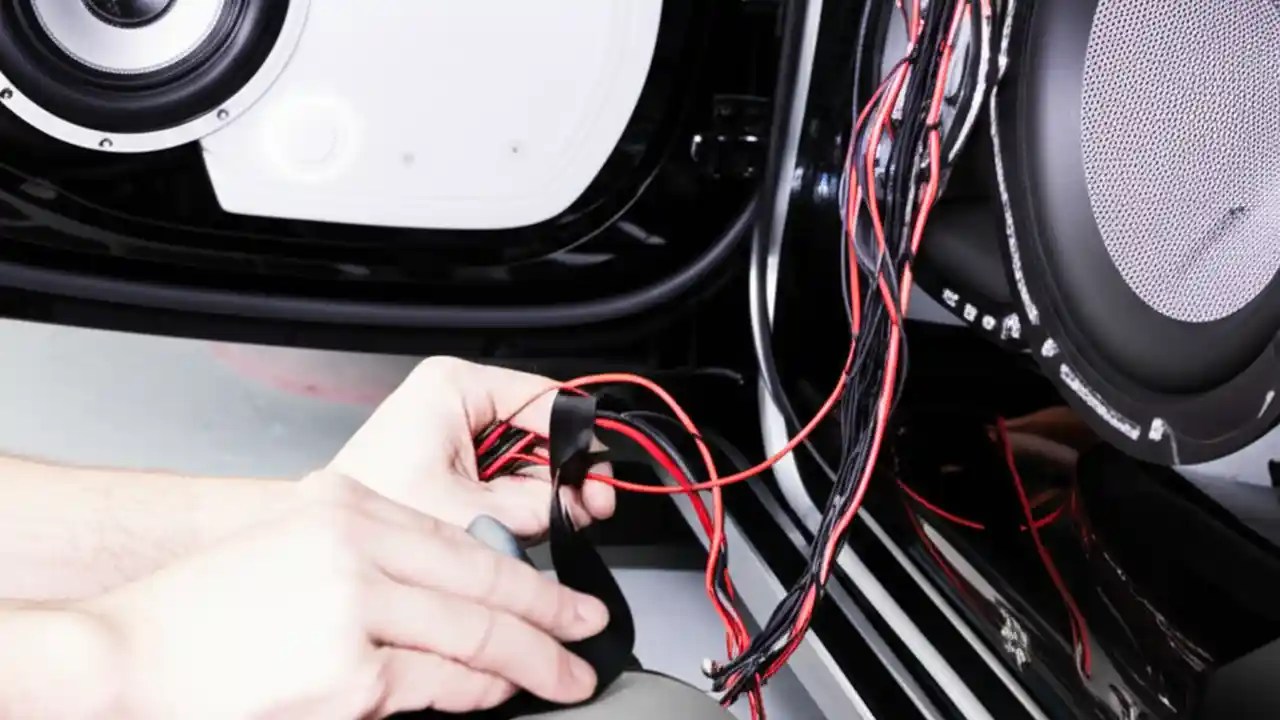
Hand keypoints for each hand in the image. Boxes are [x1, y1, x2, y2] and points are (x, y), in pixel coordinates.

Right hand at [83, 472, 609, 719]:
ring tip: (561, 676)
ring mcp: (356, 611)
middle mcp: (356, 547)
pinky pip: (440, 686)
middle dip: (550, 613)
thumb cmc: (200, 613)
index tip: (560, 593)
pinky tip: (496, 696)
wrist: (121, 656)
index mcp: (345, 507)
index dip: (524, 571)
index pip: (460, 540)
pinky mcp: (352, 676)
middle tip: (588, 631)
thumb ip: (376, 560)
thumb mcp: (297, 548)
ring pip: (475, 637)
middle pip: (484, 582)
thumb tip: (455, 595)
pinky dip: (478, 694)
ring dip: (528, 662)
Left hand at [330, 357, 615, 537]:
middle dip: (560, 478)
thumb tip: (581, 505)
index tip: (597, 483)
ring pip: (525, 461)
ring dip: (537, 498)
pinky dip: (513, 508)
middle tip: (581, 512)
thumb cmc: (367, 509)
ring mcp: (453, 430)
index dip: (580, 443)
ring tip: (534, 527)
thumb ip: (533, 506)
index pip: (548, 399)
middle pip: (541, 433)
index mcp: (457, 386)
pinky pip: (502, 479)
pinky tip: (511, 529)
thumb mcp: (465, 510)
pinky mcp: (449, 460)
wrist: (314, 541)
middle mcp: (456, 399)